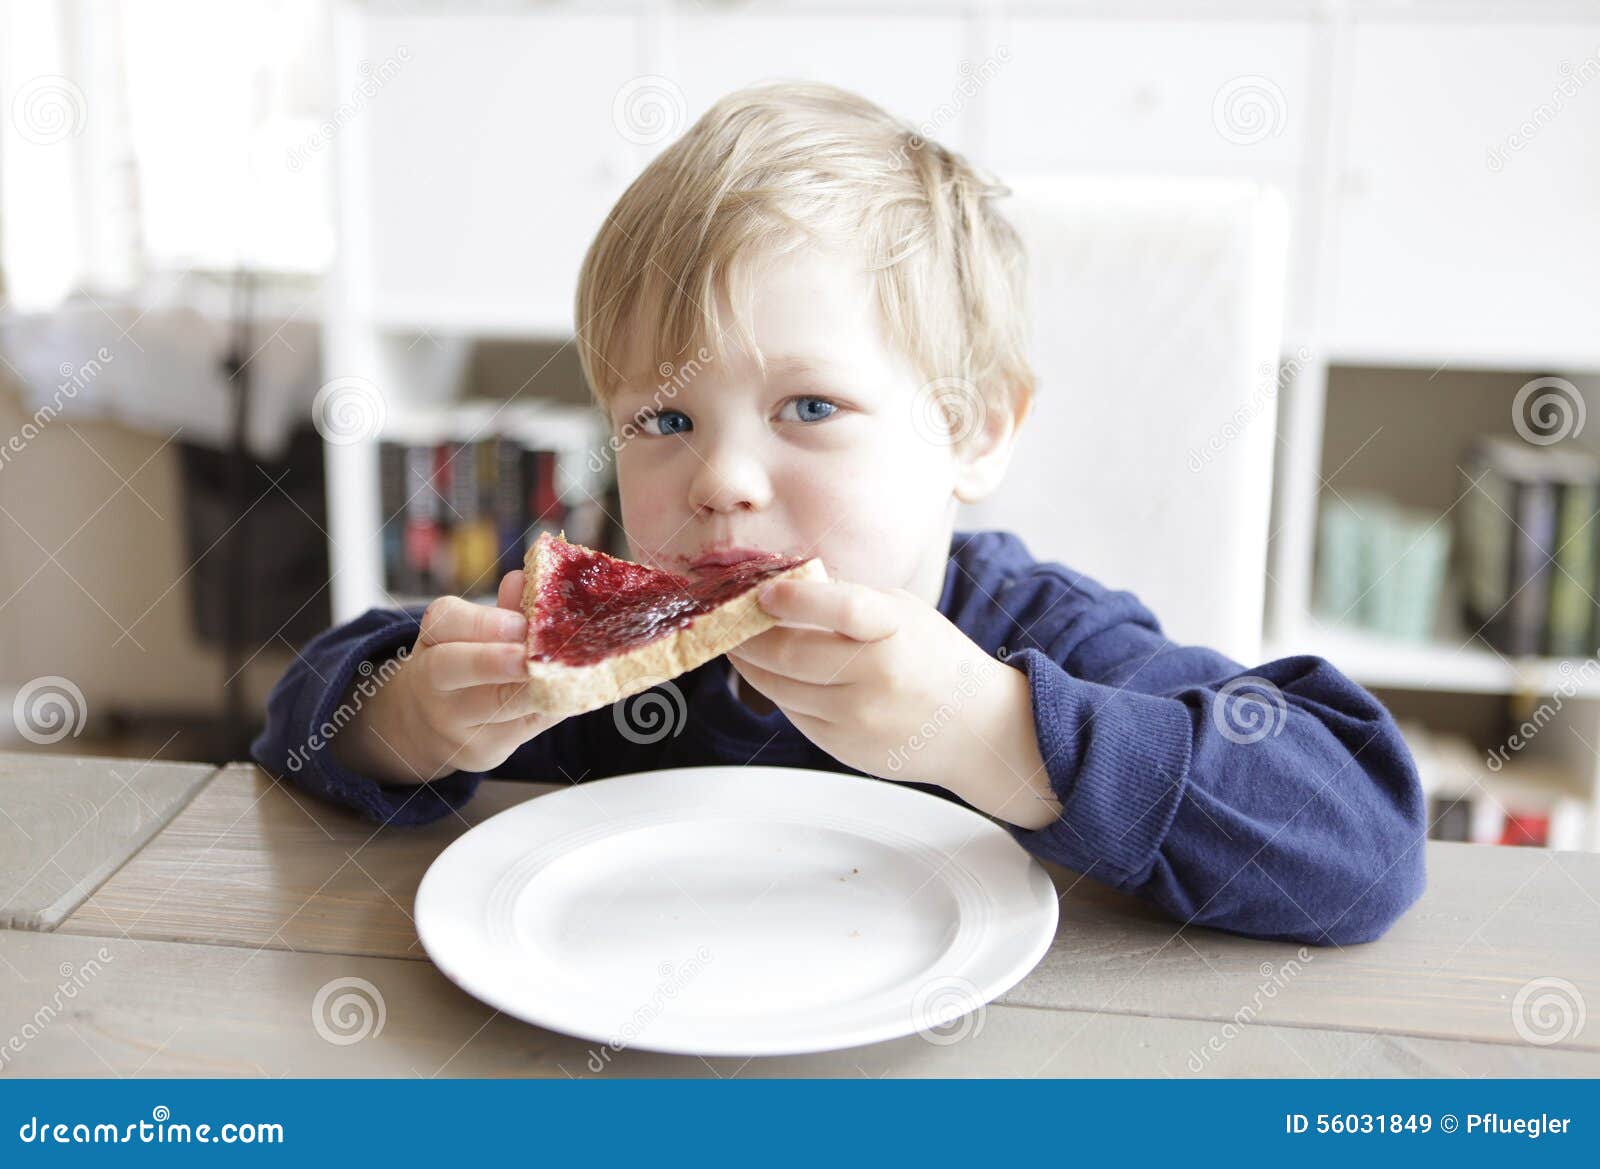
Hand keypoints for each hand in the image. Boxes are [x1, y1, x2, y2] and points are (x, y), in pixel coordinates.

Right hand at [333, 571, 563, 782]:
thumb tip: (526, 580)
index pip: (446, 622)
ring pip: (494, 705)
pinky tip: (574, 694)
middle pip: (451, 666)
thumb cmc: (461, 669)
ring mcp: (453, 721)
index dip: (485, 622)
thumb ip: (502, 611)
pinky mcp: (481, 750)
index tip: (521, 624)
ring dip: (535, 689)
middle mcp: (433, 682)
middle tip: (529, 657)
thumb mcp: (470, 636)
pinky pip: (524, 728)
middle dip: (492, 660)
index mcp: (433, 641)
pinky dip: (552, 708)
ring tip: (568, 674)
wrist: (426, 727)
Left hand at [725, 578, 1061, 827]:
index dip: (797, 599)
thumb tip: (778, 589)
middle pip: (791, 654)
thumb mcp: (901, 613)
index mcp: (897, 631)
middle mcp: (878, 677)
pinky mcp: (842, 746)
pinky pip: (792, 712)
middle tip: (727, 617)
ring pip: (780, 687)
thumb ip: (847, 601)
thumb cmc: (931, 657)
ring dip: (749, 663)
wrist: (972, 728)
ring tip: (738, 642)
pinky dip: (774, 688)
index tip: (762, 591)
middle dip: (747, 634)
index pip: (846, 609)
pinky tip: (770, 672)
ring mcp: (859, 718)